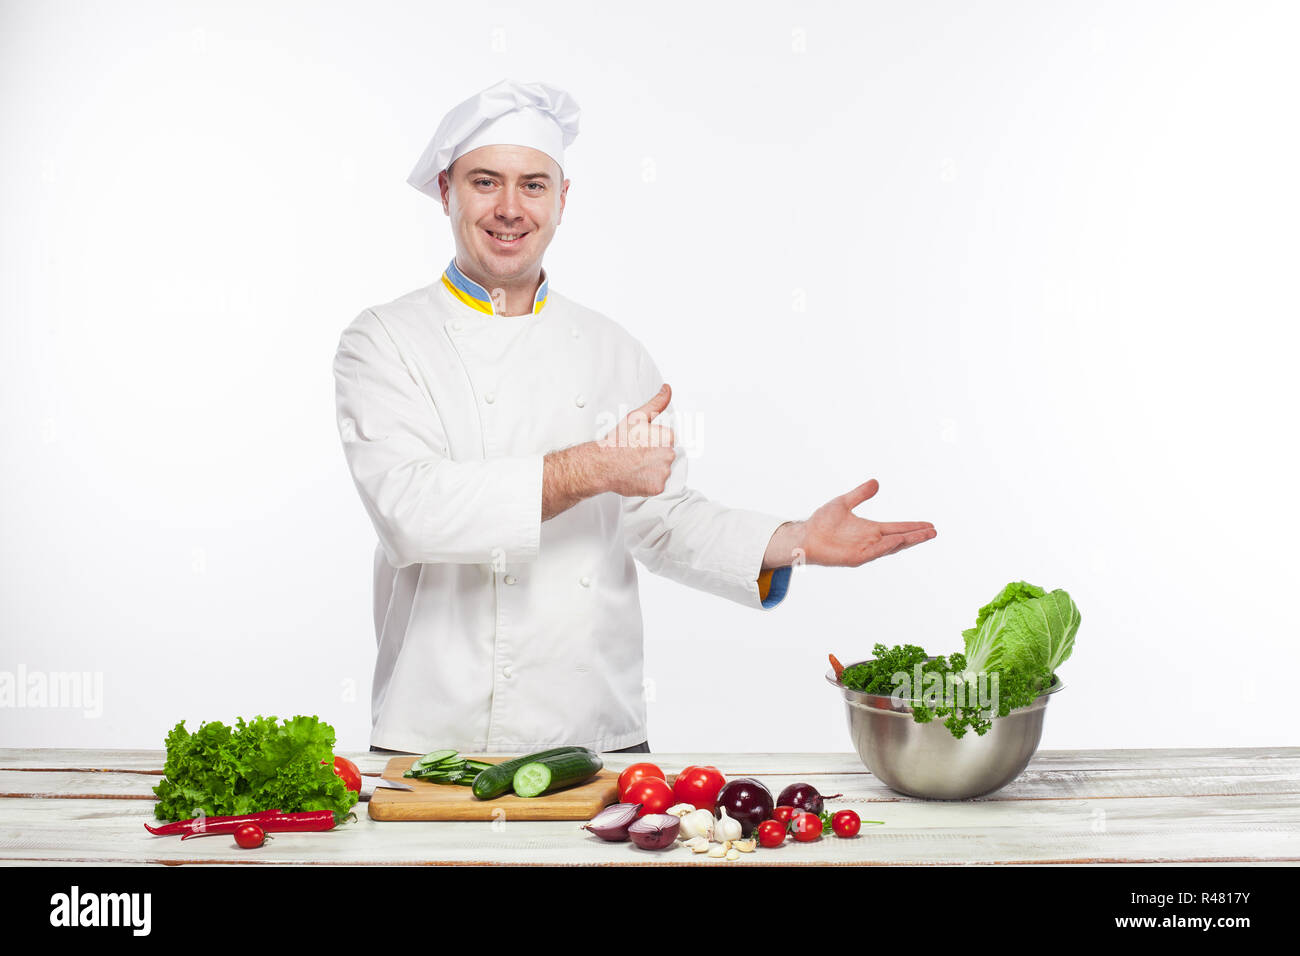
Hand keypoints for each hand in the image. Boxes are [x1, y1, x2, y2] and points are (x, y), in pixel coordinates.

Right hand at [594, 383, 676, 497]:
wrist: (602, 464)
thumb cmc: (617, 441)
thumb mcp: (638, 416)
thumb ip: (657, 402)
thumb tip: (667, 389)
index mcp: (667, 437)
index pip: (667, 439)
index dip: (652, 440)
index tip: (640, 442)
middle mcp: (669, 455)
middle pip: (665, 455)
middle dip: (653, 455)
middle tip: (636, 454)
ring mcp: (663, 473)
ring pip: (661, 471)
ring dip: (650, 469)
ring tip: (634, 465)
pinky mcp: (657, 488)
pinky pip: (656, 485)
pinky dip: (647, 483)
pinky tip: (635, 476)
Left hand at [794, 479, 935, 567]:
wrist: (805, 536)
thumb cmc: (822, 522)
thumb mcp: (844, 502)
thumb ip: (860, 494)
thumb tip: (876, 482)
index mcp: (871, 530)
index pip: (898, 528)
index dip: (913, 527)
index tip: (929, 525)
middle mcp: (871, 541)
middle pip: (900, 538)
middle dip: (917, 535)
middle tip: (934, 531)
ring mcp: (865, 550)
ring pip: (892, 546)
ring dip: (908, 540)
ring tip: (925, 535)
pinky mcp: (856, 557)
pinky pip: (875, 552)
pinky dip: (888, 546)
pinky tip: (899, 540)